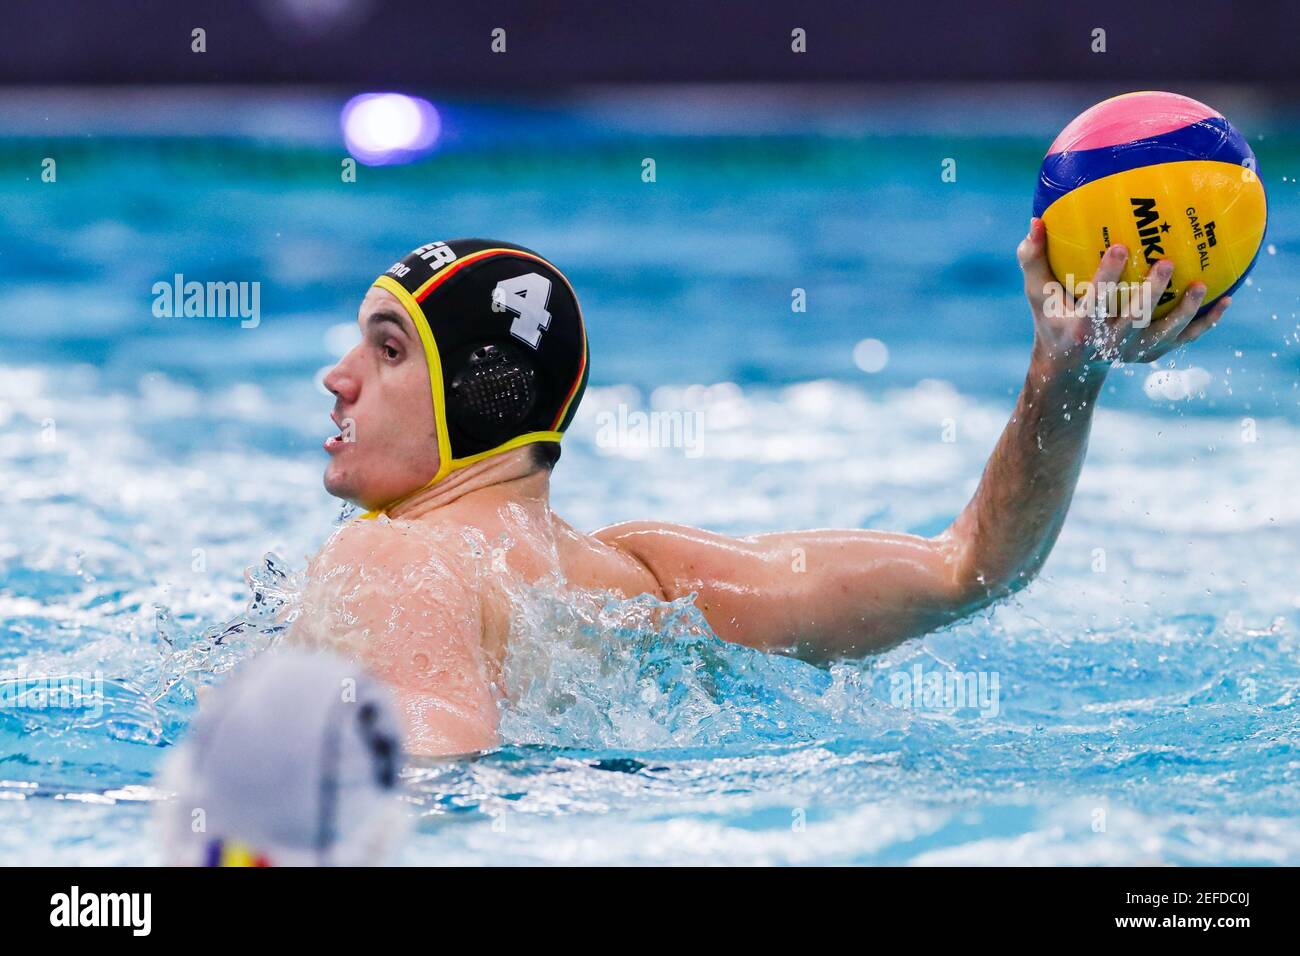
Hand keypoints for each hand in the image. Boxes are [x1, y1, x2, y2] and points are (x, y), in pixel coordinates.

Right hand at [1017, 217, 1229, 373]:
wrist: (1070, 366)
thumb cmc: (1053, 318)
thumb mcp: (1037, 293)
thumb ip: (1033, 259)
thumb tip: (1036, 220)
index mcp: (1082, 327)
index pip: (1095, 300)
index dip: (1108, 275)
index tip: (1120, 246)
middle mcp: (1110, 342)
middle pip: (1134, 318)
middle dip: (1152, 293)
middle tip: (1167, 262)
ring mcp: (1134, 351)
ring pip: (1163, 332)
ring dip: (1184, 311)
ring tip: (1199, 285)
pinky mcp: (1152, 353)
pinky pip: (1184, 338)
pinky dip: (1206, 322)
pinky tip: (1227, 300)